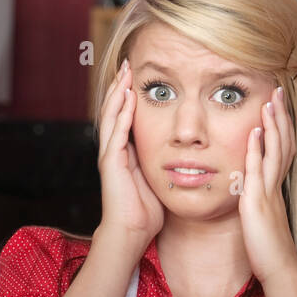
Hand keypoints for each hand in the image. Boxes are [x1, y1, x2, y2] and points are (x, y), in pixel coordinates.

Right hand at [96, 59, 163, 250]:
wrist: (131, 233)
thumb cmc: (146, 214)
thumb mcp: (160, 182)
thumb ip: (165, 165)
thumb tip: (186, 156)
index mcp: (126, 154)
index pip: (127, 117)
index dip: (132, 97)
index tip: (141, 79)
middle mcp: (115, 150)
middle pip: (115, 110)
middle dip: (121, 86)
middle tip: (129, 63)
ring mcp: (110, 155)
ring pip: (112, 115)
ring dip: (118, 92)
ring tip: (125, 71)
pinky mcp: (110, 162)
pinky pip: (116, 131)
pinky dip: (122, 112)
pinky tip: (128, 96)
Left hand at [238, 85, 296, 282]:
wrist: (280, 269)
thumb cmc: (271, 249)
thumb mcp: (266, 220)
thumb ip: (261, 203)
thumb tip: (255, 194)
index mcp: (276, 189)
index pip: (283, 150)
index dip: (282, 127)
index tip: (278, 106)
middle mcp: (276, 186)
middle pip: (283, 143)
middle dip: (281, 116)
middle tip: (278, 91)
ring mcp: (269, 193)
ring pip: (275, 151)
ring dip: (273, 125)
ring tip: (270, 100)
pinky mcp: (258, 203)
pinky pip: (258, 171)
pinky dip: (257, 150)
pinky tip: (255, 132)